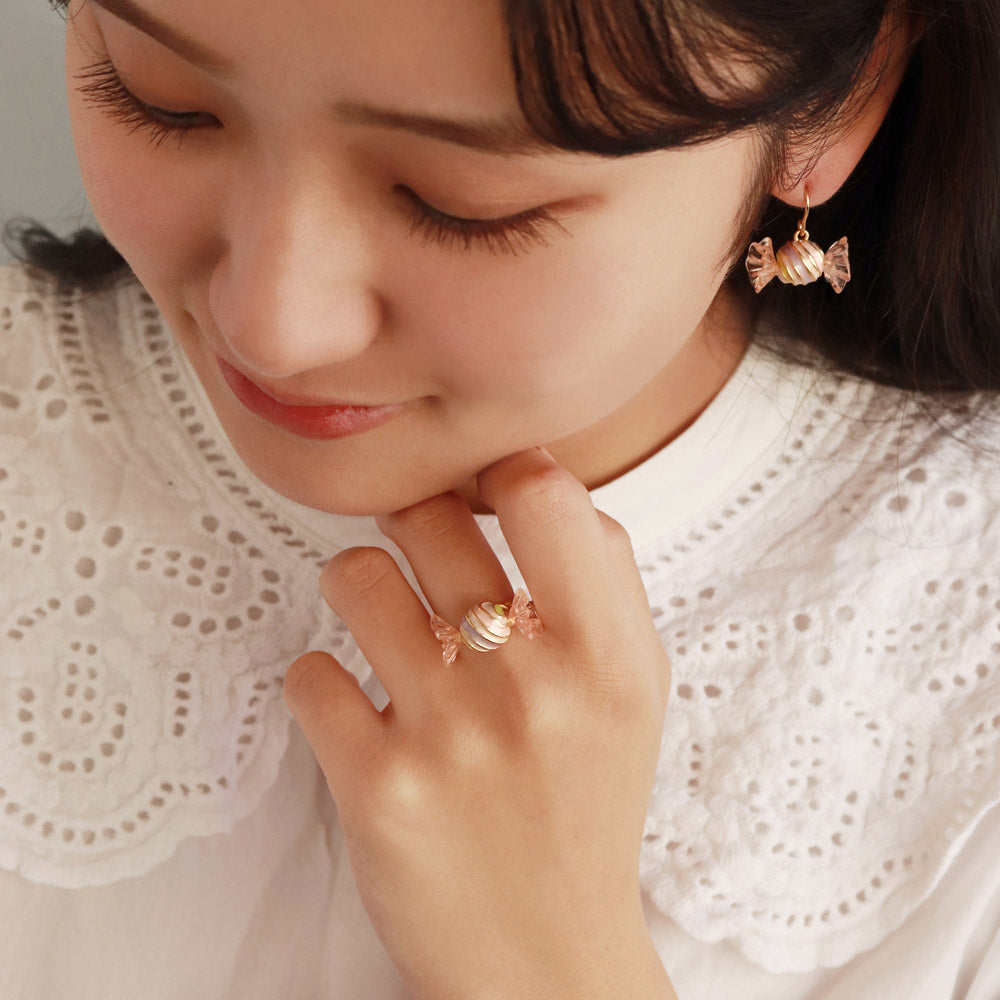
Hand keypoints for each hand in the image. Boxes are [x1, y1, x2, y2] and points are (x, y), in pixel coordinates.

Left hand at [284, 448, 676, 999]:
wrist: (543, 956)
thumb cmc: (586, 804)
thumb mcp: (635, 690)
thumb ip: (605, 580)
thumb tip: (538, 482)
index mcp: (608, 657)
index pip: (546, 494)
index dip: (506, 475)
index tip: (490, 496)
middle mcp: (532, 688)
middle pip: (429, 519)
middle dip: (415, 524)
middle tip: (422, 556)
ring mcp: (449, 738)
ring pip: (353, 577)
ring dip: (360, 590)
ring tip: (385, 627)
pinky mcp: (375, 788)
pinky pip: (308, 673)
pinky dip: (325, 686)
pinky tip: (362, 715)